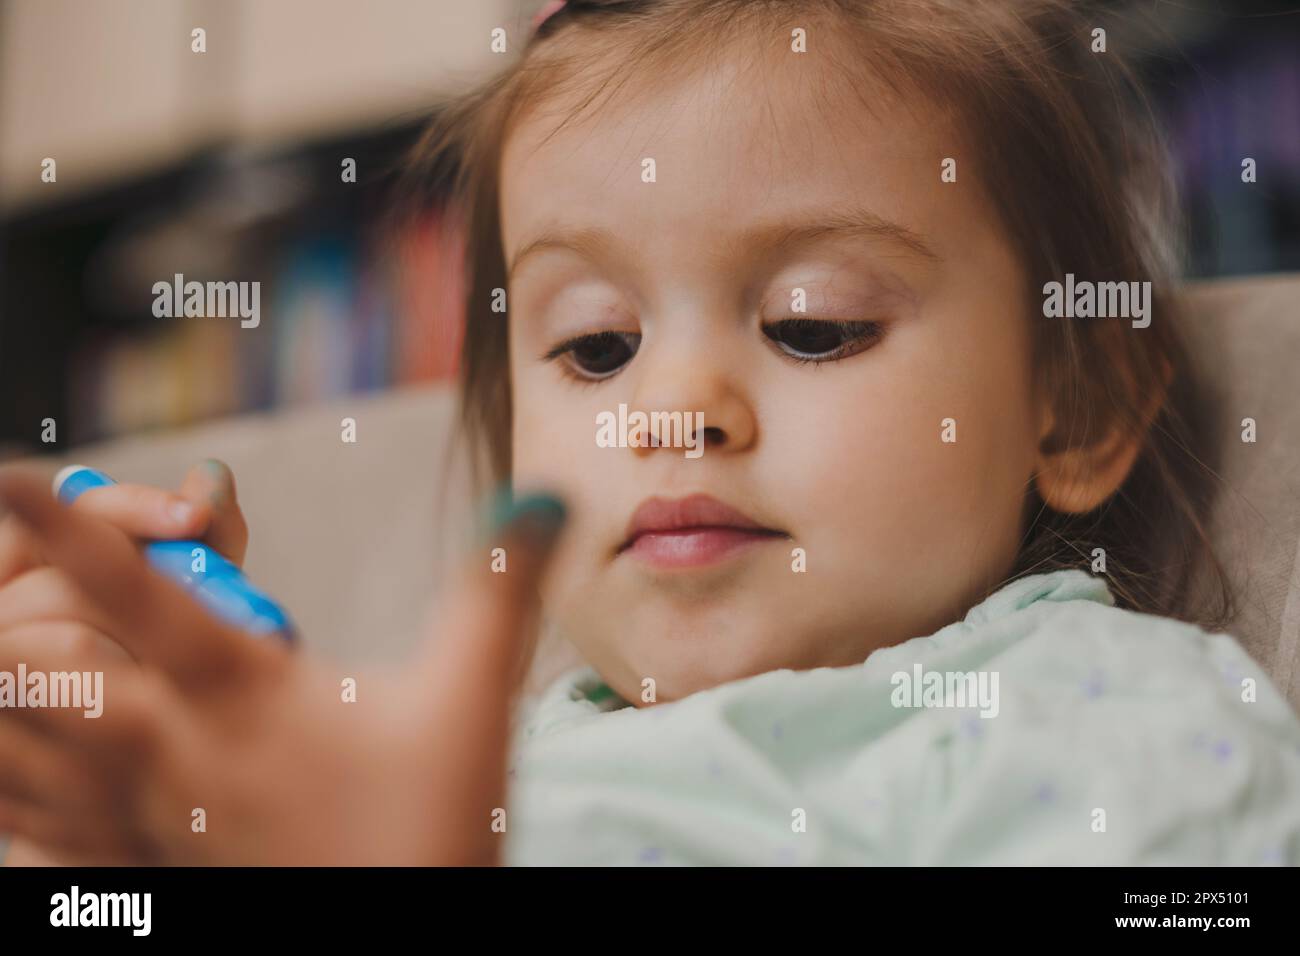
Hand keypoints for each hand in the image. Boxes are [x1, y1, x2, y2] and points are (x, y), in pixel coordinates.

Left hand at [0, 468, 564, 864]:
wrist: (398, 951)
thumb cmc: (433, 829)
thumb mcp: (472, 699)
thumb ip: (499, 587)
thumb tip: (544, 494)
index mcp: (242, 692)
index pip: (136, 590)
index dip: (70, 526)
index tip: (14, 478)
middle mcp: (172, 747)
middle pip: (37, 664)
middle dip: (25, 609)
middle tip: (48, 572)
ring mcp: (150, 810)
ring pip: (23, 744)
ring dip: (20, 687)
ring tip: (37, 648)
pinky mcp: (151, 859)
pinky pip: (44, 816)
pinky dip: (26, 772)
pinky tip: (44, 750)